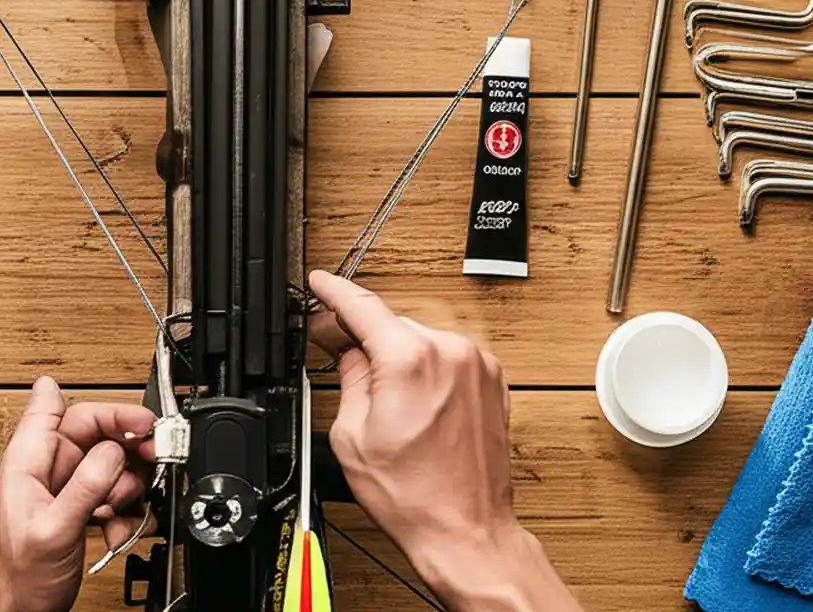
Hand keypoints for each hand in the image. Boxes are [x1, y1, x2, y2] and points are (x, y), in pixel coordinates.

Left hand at [0, 377, 156, 611]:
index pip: (63, 410)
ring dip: (126, 487)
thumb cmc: (14, 581)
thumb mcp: (53, 529)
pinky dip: (123, 513)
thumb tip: (114, 449)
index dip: (105, 409)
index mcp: (27, 463)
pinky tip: (117, 529)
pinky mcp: (76, 513)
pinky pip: (111, 497)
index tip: (139, 421)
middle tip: (151, 461)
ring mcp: (61, 492)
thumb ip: (84, 485)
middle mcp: (44, 472)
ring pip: (109, 467)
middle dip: (128, 449)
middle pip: (96, 436)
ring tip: (119, 510)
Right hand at [308, 270, 581, 611]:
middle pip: (392, 324)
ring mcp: (476, 365)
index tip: (320, 283)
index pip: (362, 305)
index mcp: (410, 360)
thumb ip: (350, 379)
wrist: (465, 529)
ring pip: (421, 339)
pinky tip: (413, 404)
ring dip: (399, 357)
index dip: (333, 291)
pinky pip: (447, 358)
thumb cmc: (415, 496)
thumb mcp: (352, 436)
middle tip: (339, 356)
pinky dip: (427, 369)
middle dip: (364, 337)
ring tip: (384, 401)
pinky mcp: (492, 381)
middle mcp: (450, 353)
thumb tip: (349, 353)